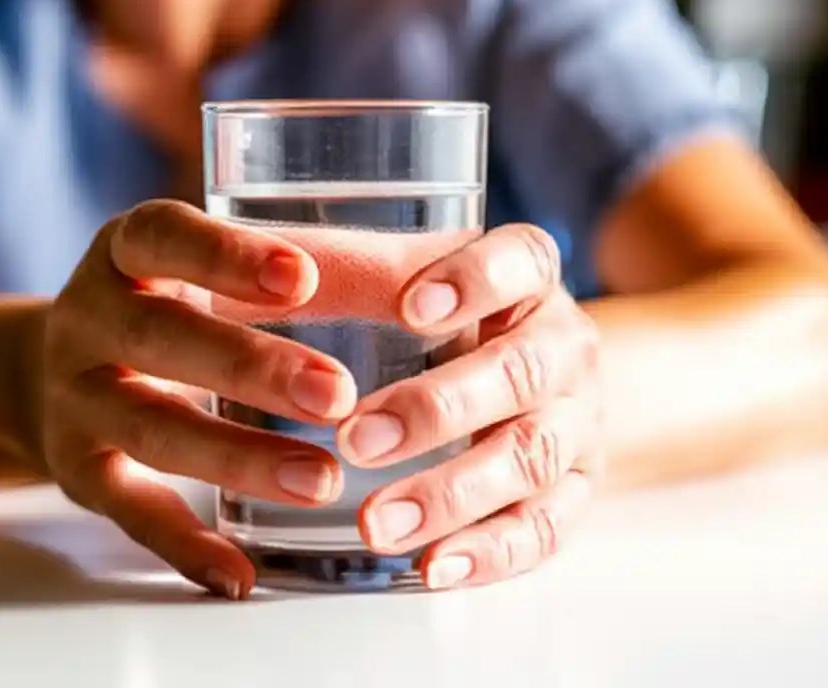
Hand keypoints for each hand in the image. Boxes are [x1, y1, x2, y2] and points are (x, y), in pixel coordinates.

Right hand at [41, 199, 355, 599]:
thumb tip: (428, 290)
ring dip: (237, 459)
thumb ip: (296, 272)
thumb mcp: (206, 270)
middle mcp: (88, 319)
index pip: (164, 237)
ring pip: (153, 429)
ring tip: (321, 480)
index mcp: (127, 252)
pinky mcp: (79, 471)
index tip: (303, 277)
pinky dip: (185, 544)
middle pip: (162, 337)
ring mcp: (76, 398)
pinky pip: (131, 511)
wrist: (46, 370)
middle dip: (251, 367)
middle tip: (339, 394)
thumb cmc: (169, 307)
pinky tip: (240, 573)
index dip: (227, 256)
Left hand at [336, 223, 601, 589]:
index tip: (409, 309)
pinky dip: (490, 553)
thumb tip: (251, 270)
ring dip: (452, 494)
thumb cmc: (436, 320)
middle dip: (438, 408)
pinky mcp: (572, 494)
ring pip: (532, 457)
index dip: (474, 282)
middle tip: (356, 438)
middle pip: (524, 372)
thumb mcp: (390, 280)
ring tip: (376, 522)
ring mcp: (576, 423)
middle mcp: (565, 346)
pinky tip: (432, 566)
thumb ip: (336, 272)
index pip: (522, 261)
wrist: (513, 378)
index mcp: (528, 277)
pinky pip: (544, 530)